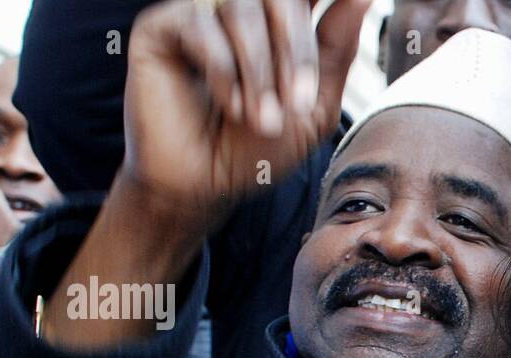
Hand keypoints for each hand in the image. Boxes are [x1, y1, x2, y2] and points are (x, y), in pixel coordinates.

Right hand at [122, 0, 371, 229]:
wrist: (208, 185)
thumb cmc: (260, 148)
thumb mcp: (314, 105)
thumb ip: (337, 47)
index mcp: (279, 20)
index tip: (350, 2)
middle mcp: (239, 6)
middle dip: (296, 51)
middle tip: (299, 104)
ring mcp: (199, 12)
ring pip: (240, 8)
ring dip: (259, 71)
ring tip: (262, 120)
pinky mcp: (161, 27)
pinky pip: (200, 26)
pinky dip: (224, 71)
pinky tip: (229, 106)